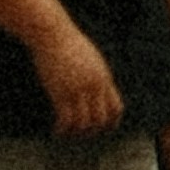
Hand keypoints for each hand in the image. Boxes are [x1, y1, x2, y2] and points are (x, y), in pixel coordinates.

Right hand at [36, 22, 125, 140]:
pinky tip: (57, 130)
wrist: (53, 34)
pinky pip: (67, 120)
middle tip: (81, 135)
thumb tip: (98, 86)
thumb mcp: (91, 58)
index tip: (100, 128)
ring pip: (85, 124)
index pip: (116, 108)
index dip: (110, 123)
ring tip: (67, 134)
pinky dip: (63, 130)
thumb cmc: (69, 44)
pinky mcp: (61, 91)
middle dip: (93, 131)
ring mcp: (79, 89)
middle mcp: (95, 85)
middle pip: (102, 119)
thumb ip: (97, 74)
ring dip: (76, 133)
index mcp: (104, 77)